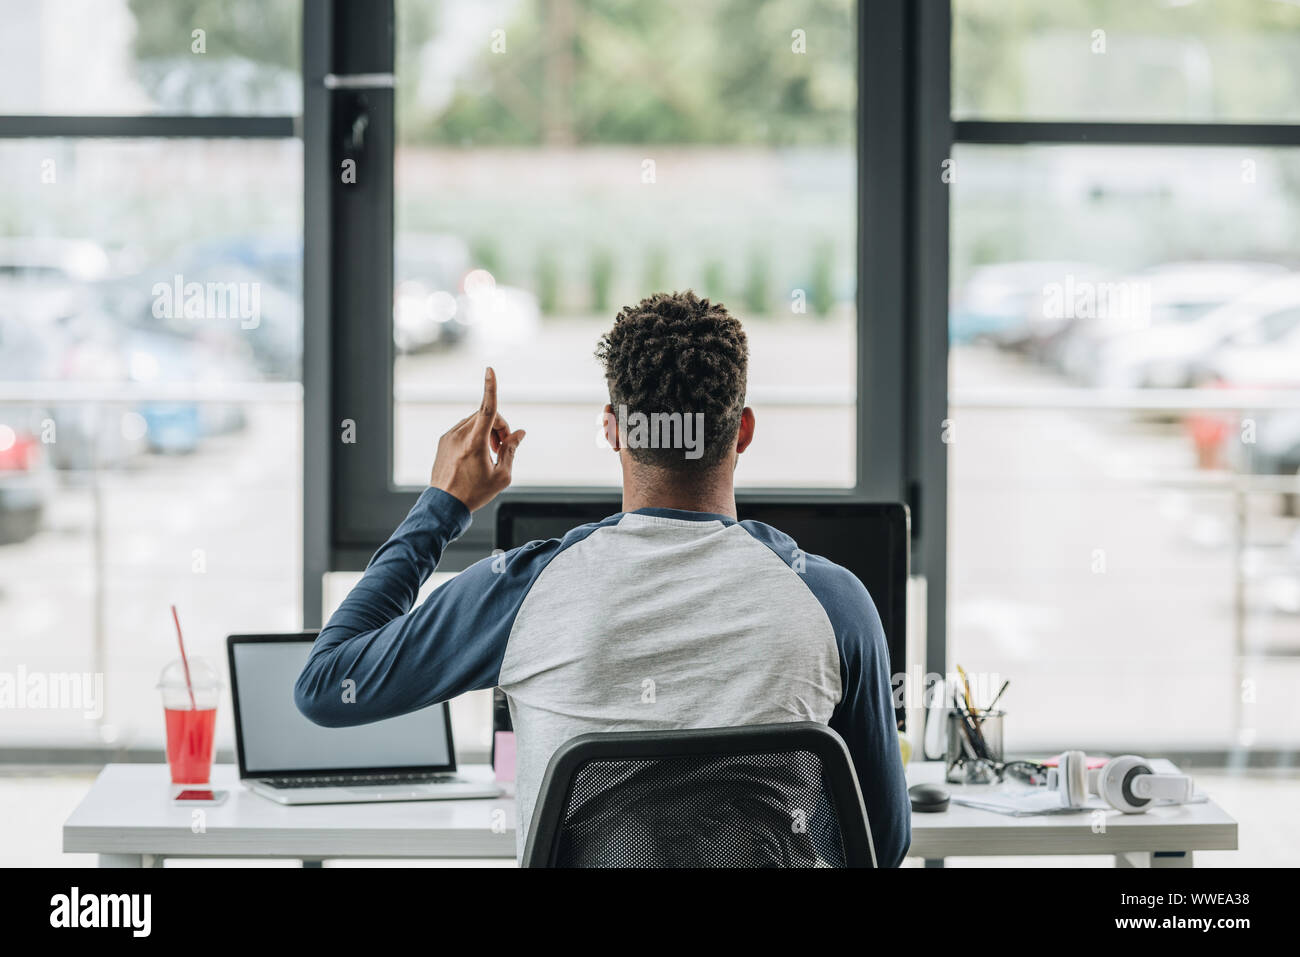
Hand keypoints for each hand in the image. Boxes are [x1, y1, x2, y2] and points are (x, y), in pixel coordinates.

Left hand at [429, 367, 524, 511]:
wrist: (445, 505)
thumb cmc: (474, 493)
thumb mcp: (502, 475)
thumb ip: (511, 450)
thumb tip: (519, 433)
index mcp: (474, 442)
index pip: (487, 408)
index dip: (490, 388)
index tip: (490, 370)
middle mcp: (459, 435)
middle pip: (487, 416)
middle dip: (500, 427)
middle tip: (504, 448)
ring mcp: (449, 436)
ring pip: (475, 422)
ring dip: (488, 431)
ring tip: (491, 454)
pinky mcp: (443, 441)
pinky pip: (464, 429)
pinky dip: (475, 435)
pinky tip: (477, 455)